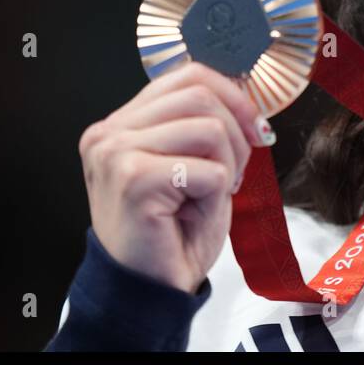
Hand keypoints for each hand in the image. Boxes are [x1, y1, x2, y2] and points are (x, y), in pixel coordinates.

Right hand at [77, 62, 267, 292]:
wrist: (150, 290)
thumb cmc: (172, 231)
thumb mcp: (190, 163)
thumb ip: (201, 122)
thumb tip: (242, 90)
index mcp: (119, 123)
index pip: (186, 74)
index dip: (232, 94)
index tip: (255, 126)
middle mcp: (108, 132)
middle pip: (200, 92)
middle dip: (236, 129)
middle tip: (234, 171)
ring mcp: (115, 152)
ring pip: (208, 126)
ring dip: (229, 162)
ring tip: (215, 192)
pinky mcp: (133, 179)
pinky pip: (208, 167)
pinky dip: (217, 190)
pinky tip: (198, 210)